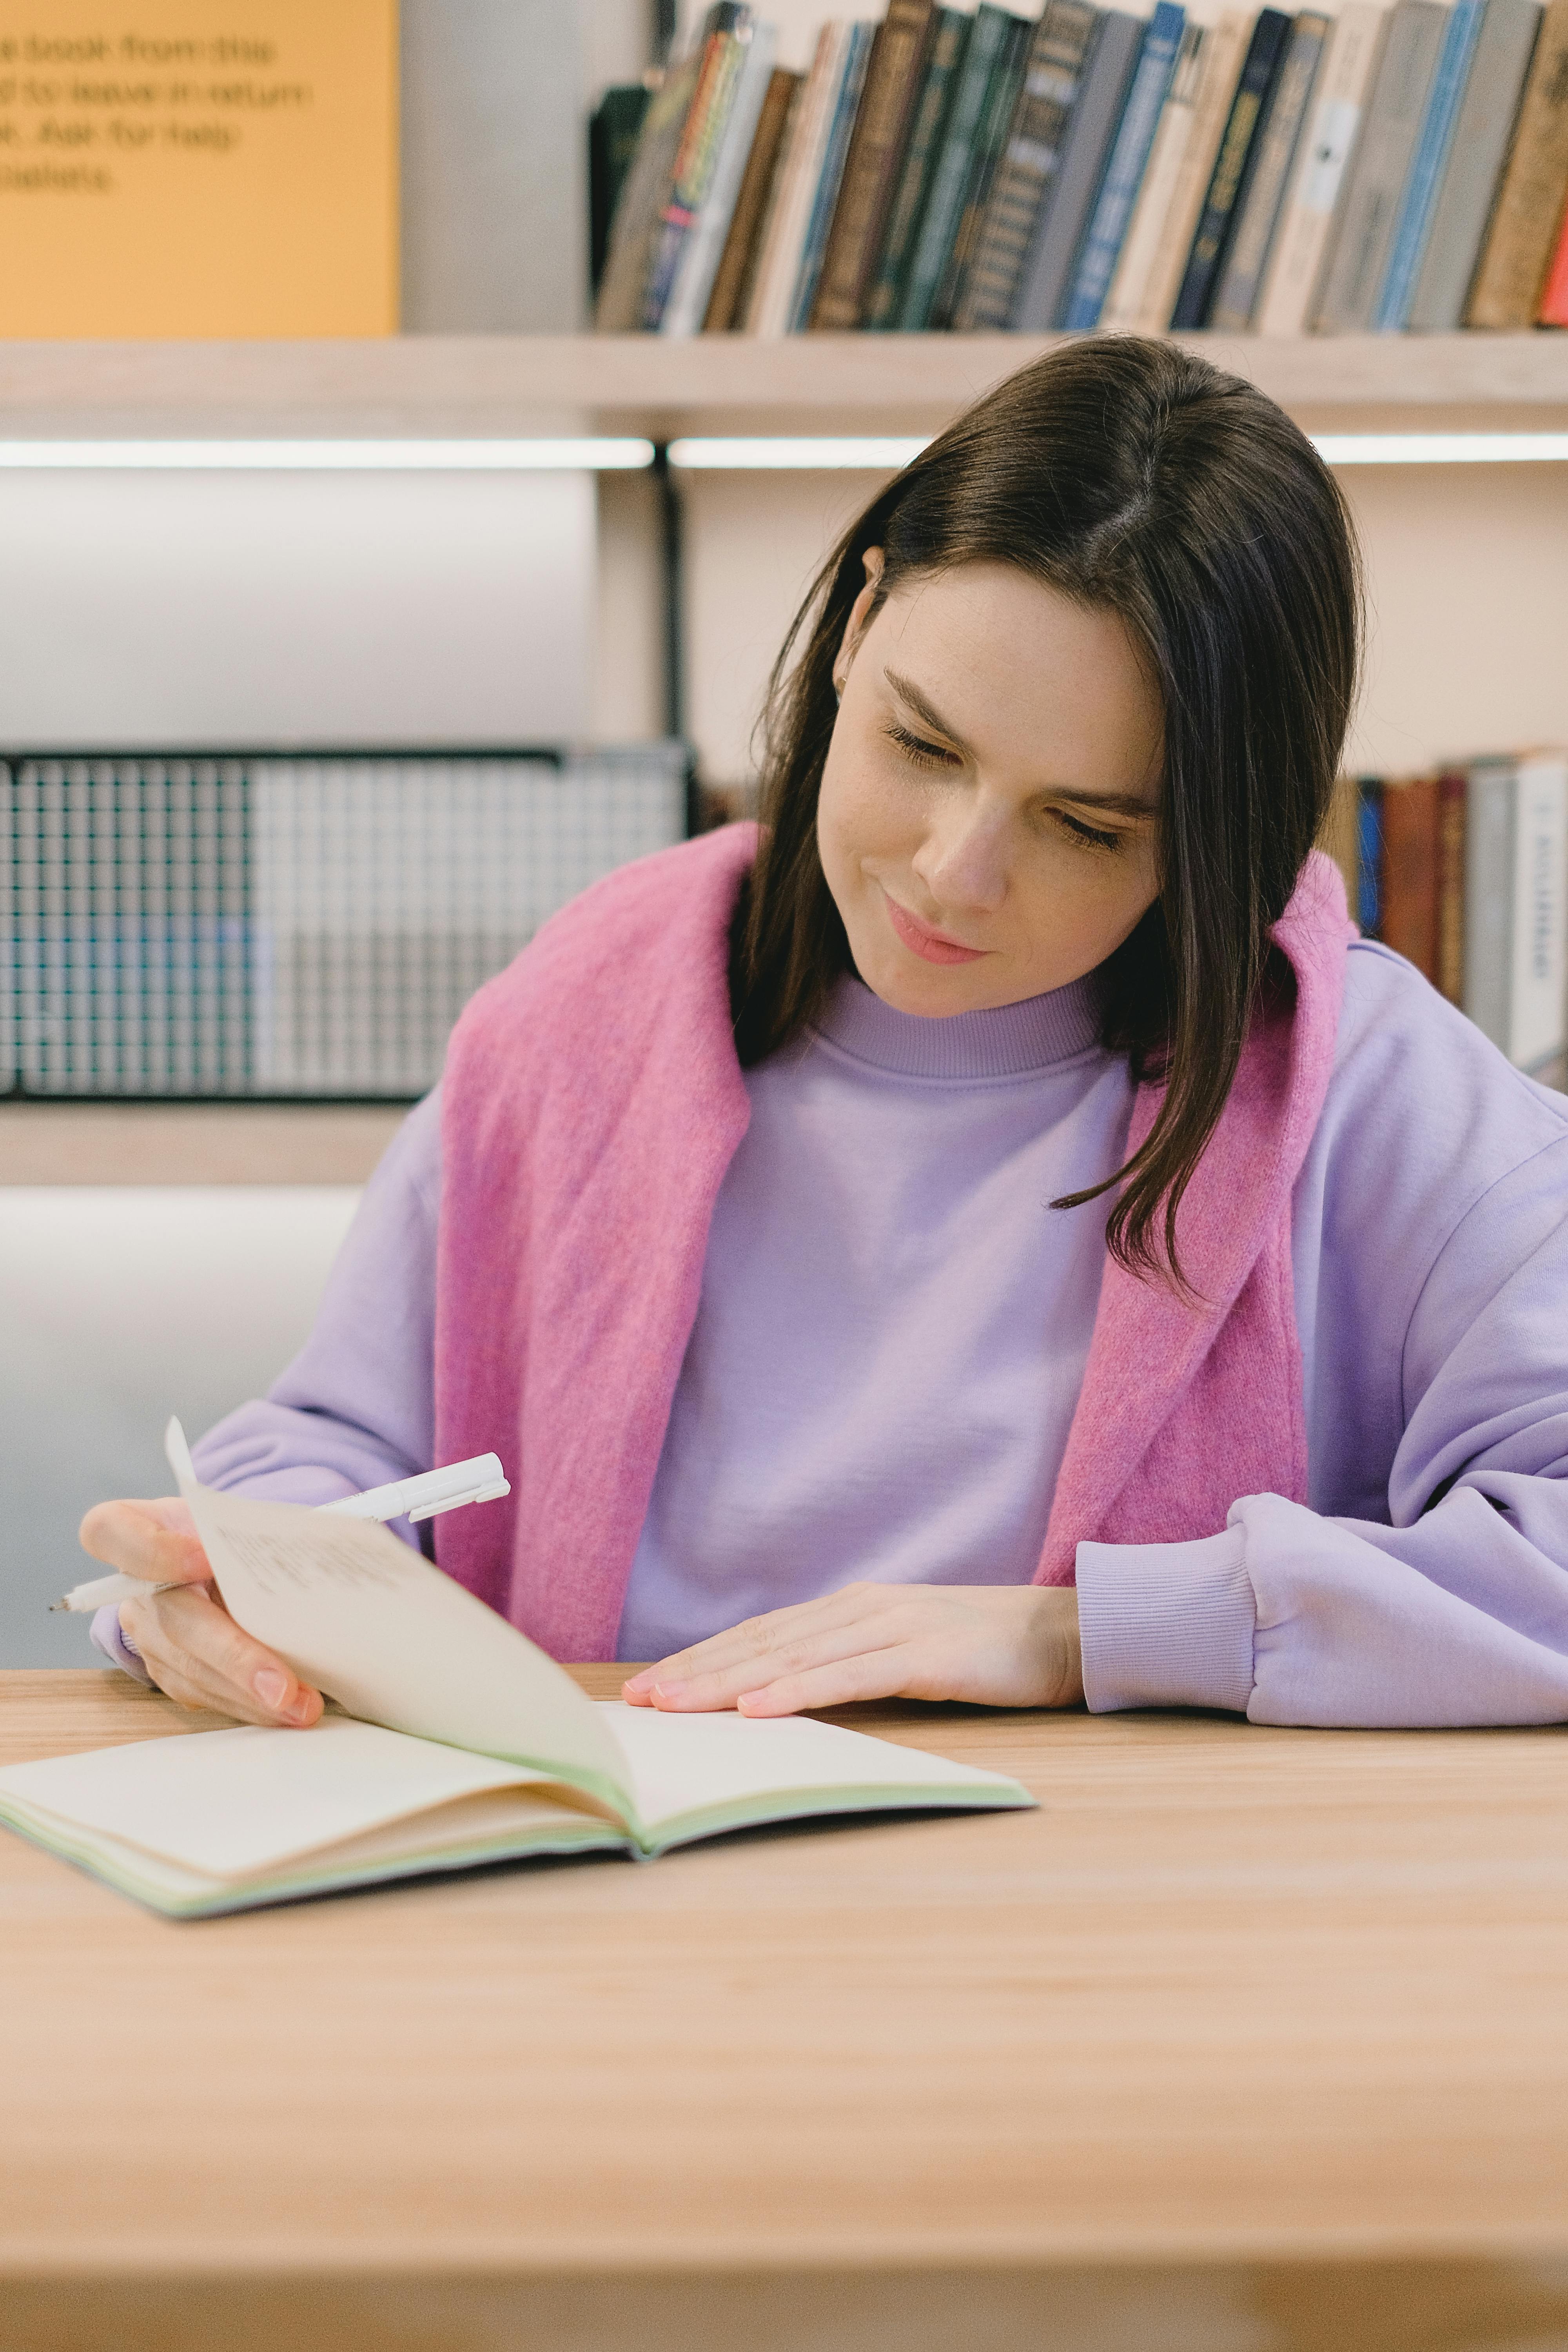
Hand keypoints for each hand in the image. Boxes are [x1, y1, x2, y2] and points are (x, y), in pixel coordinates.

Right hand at [77, 1496, 322, 1730]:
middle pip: (173, 1622)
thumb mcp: (235, 1516)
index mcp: (137, 1527)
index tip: (205, 1560)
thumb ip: (256, 1532)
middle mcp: (133, 1585)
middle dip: (235, 1658)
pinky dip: (246, 1704)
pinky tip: (283, 1710)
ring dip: (249, 1696)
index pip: (113, 1532)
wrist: (217, 1557)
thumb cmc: (229, 1532)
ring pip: (191, 1671)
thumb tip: (323, 1557)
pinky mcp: (167, 1670)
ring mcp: (147, 1633)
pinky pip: (203, 1694)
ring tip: (300, 1707)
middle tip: (281, 1686)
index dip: (155, 1550)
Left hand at [621, 1582, 1082, 1717]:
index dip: (700, 1658)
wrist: (1068, 1633)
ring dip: (726, 1681)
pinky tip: (758, 1707)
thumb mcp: (907, 1655)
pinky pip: (849, 1676)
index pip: (760, 1634)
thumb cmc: (987, 1652)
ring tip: (674, 1705)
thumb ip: (854, 1664)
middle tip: (636, 1701)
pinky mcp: (924, 1654)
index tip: (647, 1686)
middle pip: (761, 1642)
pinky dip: (798, 1690)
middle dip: (693, 1671)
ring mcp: (893, 1627)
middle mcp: (862, 1609)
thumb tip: (791, 1695)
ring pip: (791, 1656)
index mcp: (854, 1609)